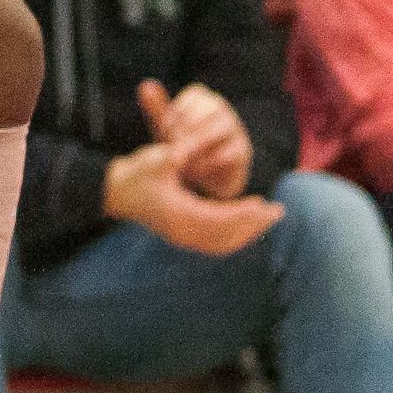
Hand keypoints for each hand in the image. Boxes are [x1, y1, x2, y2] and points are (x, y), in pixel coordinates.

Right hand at [102, 140, 282, 257]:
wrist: (116, 191)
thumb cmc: (136, 172)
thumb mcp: (155, 158)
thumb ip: (173, 154)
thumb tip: (186, 149)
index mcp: (178, 215)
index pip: (220, 219)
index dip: (244, 213)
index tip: (264, 202)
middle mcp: (182, 232)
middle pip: (226, 236)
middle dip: (253, 225)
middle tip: (277, 211)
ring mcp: (182, 236)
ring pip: (223, 243)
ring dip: (247, 231)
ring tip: (267, 217)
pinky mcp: (182, 235)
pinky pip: (215, 243)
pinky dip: (234, 235)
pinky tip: (246, 223)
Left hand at [137, 79, 253, 200]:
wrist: (201, 183)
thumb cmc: (182, 149)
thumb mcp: (167, 130)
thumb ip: (158, 109)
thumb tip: (146, 84)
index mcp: (204, 100)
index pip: (196, 94)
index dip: (178, 111)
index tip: (165, 130)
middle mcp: (223, 110)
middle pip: (213, 106)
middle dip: (191, 125)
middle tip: (174, 145)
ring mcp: (236, 130)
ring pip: (224, 127)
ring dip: (201, 143)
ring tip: (182, 159)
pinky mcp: (243, 152)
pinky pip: (232, 151)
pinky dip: (211, 161)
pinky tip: (195, 171)